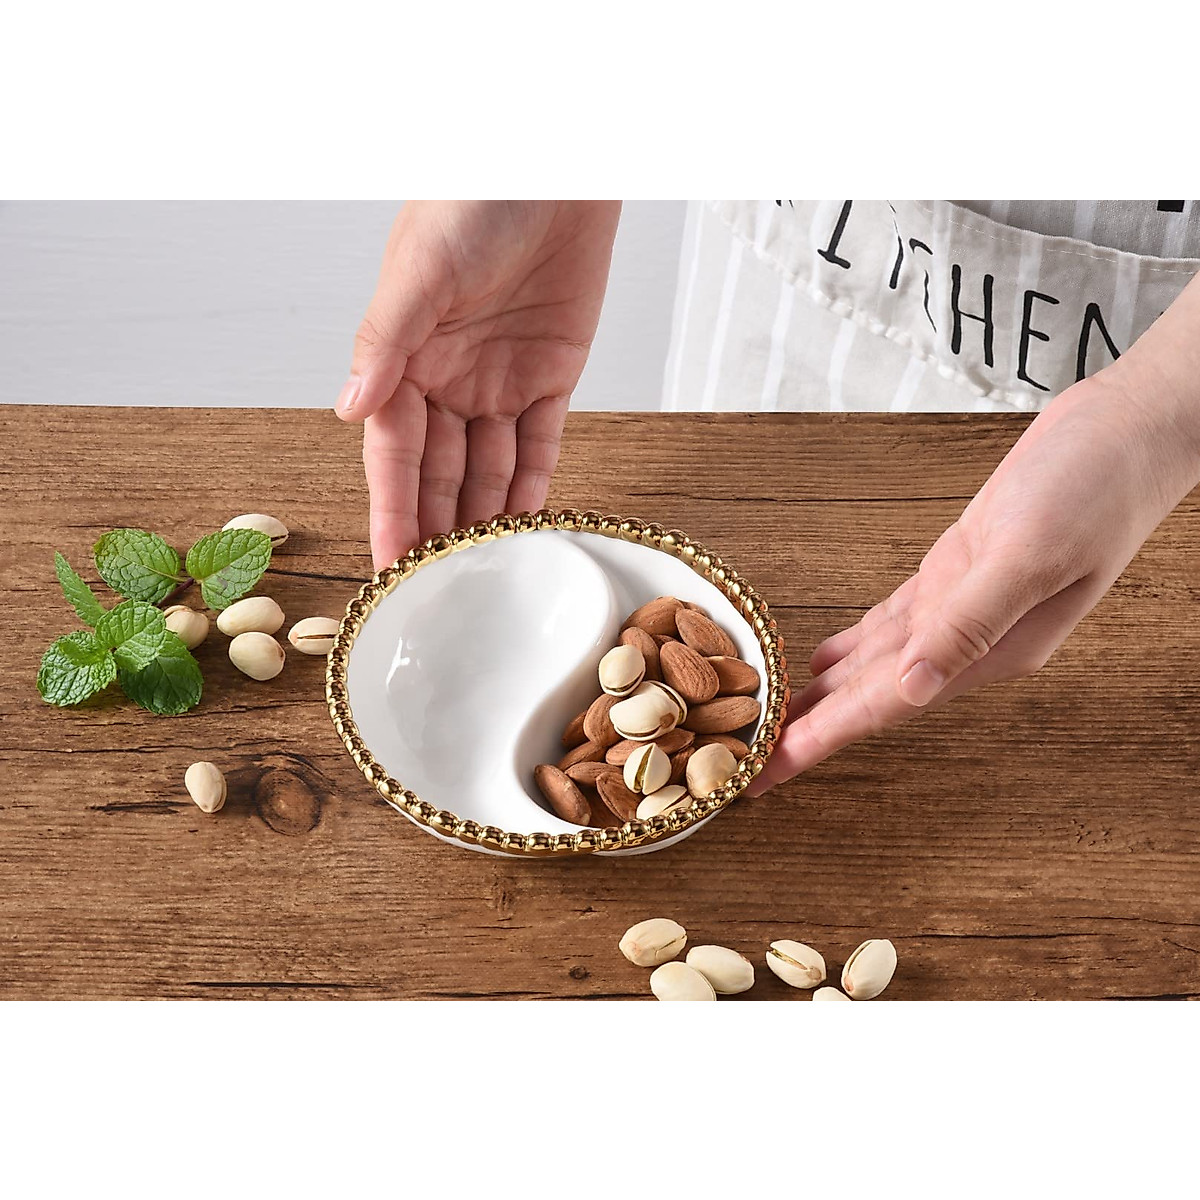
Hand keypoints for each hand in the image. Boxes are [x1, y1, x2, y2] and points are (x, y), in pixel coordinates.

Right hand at [336, 200, 620, 567]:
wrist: (554, 167)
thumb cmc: (472, 199)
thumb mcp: (420, 269)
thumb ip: (385, 341)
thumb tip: (348, 409)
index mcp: (404, 358)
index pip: (393, 454)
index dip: (392, 511)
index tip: (391, 567)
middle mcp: (447, 379)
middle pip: (439, 473)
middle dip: (437, 529)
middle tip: (439, 592)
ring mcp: (499, 383)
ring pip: (488, 468)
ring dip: (485, 519)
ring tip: (485, 576)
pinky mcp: (551, 377)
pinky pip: (541, 445)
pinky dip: (533, 486)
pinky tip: (527, 528)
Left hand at [749, 372, 1199, 793]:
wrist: (1125, 434)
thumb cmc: (1094, 489)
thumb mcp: (1029, 555)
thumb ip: (972, 622)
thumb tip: (914, 687)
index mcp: (988, 651)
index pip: (886, 708)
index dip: (824, 740)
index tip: (768, 771)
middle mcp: (968, 641)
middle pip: (870, 697)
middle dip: (809, 729)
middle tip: (746, 758)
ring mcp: (958, 607)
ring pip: (874, 665)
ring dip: (822, 695)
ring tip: (771, 719)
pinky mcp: (953, 571)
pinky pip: (889, 623)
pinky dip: (852, 646)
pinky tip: (819, 662)